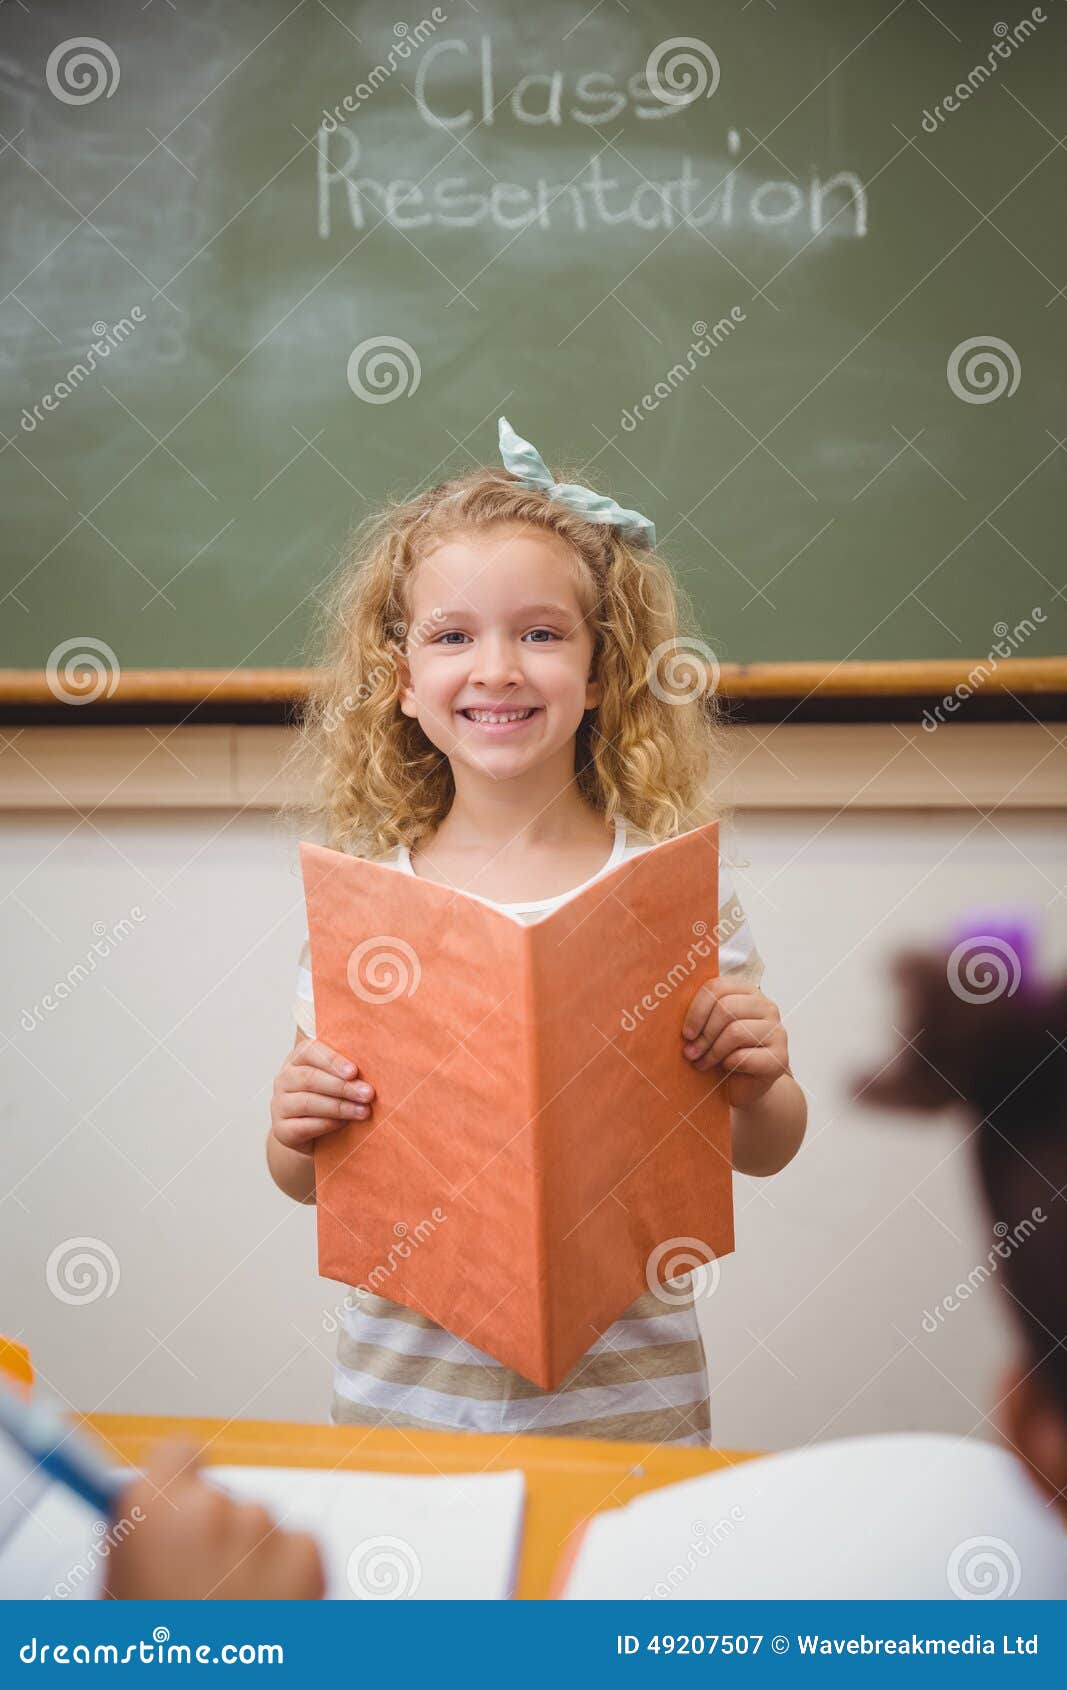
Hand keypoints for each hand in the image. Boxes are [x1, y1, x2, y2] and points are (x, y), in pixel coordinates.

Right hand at [103, 1439, 324, 1599]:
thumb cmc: (157, 1658)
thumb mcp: (117, 1599)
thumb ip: (139, 1543)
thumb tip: (152, 1520)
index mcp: (153, 1509)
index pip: (177, 1453)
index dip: (179, 1479)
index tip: (181, 1501)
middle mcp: (212, 1505)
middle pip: (221, 1500)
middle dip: (216, 1537)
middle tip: (204, 1592)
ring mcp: (265, 1525)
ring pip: (259, 1529)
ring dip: (251, 1561)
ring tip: (235, 1620)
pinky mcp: (309, 1551)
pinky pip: (296, 1549)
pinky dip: (287, 1577)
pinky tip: (266, 1620)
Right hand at [270, 1035, 374, 1155]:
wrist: (310, 1133)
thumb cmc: (330, 1097)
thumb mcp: (337, 1078)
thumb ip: (348, 1070)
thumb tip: (377, 1065)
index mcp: (297, 1059)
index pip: (310, 1051)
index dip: (332, 1061)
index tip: (354, 1071)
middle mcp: (284, 1079)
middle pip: (310, 1078)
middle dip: (342, 1087)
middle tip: (368, 1094)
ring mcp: (280, 1105)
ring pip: (307, 1102)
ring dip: (339, 1107)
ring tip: (363, 1111)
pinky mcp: (282, 1130)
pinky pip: (304, 1126)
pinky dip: (327, 1124)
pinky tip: (344, 1124)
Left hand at [681, 974, 790, 1109]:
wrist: (745, 1086)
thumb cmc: (722, 1053)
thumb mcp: (708, 1029)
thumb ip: (699, 1014)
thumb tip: (668, 1009)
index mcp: (746, 992)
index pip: (718, 987)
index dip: (697, 1009)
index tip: (686, 1032)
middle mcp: (766, 1007)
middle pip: (726, 1008)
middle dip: (703, 1034)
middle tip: (691, 1052)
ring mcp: (777, 1031)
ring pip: (735, 1032)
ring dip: (712, 1051)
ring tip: (702, 1063)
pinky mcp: (780, 1057)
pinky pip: (746, 1056)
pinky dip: (728, 1064)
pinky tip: (724, 1069)